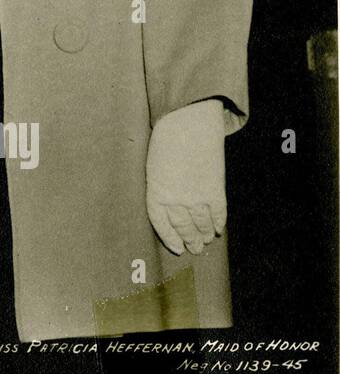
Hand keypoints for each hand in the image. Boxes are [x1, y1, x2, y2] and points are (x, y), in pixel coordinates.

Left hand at [146, 99, 226, 254]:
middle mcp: (176, 200)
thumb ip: (162, 187)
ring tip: (205, 241)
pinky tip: (219, 229)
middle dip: (189, 240)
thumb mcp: (154, 167)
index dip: (169, 238)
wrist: (187, 124)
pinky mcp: (215, 191)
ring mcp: (197, 197)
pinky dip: (219, 223)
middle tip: (193, 248)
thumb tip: (172, 206)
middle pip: (183, 227)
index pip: (161, 224)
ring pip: (202, 225)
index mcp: (156, 192)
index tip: (176, 247)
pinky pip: (218, 214)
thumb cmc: (166, 141)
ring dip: (204, 235)